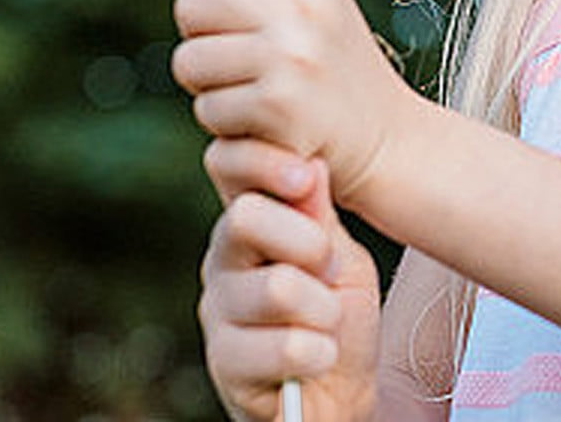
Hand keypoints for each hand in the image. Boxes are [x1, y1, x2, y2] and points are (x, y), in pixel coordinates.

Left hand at [167, 0, 417, 213]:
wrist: (387, 136)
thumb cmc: (331, 62)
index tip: (240, 12)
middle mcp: (299, 2)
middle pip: (190, 5)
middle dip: (201, 38)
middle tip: (240, 59)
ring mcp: (290, 54)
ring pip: (189, 61)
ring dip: (208, 86)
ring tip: (252, 89)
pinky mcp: (279, 105)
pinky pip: (208, 109)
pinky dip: (226, 122)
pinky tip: (262, 120)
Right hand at [198, 139, 381, 421]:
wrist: (338, 399)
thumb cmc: (339, 320)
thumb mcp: (342, 260)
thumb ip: (320, 218)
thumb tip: (313, 161)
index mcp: (248, 221)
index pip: (232, 169)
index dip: (266, 163)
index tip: (307, 175)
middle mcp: (223, 258)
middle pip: (246, 218)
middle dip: (308, 243)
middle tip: (330, 271)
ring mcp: (218, 310)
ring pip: (277, 286)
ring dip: (324, 310)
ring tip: (329, 325)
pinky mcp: (224, 364)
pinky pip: (284, 347)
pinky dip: (319, 353)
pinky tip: (319, 359)